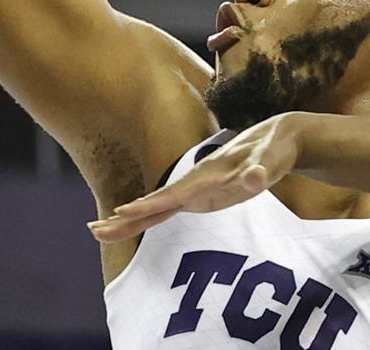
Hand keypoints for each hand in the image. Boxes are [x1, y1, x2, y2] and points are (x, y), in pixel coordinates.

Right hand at [87, 113, 304, 242]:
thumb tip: (255, 177)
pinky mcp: (200, 197)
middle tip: (94, 232)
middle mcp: (195, 183)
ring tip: (97, 232)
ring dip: (129, 221)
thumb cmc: (273, 151)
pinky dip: (147, 218)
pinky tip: (130, 224)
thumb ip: (260, 172)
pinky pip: (167, 210)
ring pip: (156, 208)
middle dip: (126, 219)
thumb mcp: (270, 162)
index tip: (121, 213)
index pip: (172, 194)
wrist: (275, 138)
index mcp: (207, 176)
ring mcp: (195, 190)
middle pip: (155, 204)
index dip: (148, 205)